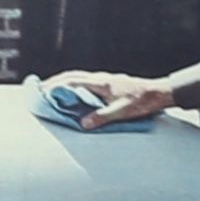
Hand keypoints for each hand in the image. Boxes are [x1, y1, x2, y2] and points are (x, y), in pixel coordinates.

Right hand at [49, 70, 179, 129]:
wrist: (159, 93)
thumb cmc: (142, 102)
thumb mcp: (122, 112)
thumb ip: (102, 117)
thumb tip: (83, 124)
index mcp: (102, 83)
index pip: (73, 81)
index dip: (56, 85)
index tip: (42, 90)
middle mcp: (101, 79)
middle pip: (73, 76)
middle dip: (55, 82)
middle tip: (40, 89)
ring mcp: (105, 80)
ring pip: (79, 78)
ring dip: (64, 82)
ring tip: (52, 91)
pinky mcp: (109, 84)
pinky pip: (86, 82)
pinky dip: (74, 86)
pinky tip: (73, 94)